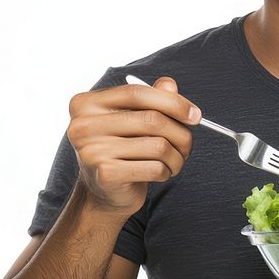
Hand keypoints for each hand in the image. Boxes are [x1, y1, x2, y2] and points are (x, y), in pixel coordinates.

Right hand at [67, 75, 201, 215]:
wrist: (104, 193)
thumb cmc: (121, 150)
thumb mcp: (133, 120)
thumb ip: (150, 98)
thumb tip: (169, 84)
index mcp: (87, 103)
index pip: (137, 93)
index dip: (172, 102)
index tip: (195, 115)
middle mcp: (83, 125)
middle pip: (152, 119)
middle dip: (181, 133)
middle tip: (188, 145)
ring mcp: (92, 151)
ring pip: (158, 146)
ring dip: (177, 156)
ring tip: (175, 162)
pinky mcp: (105, 175)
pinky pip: (155, 168)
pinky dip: (166, 171)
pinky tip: (161, 173)